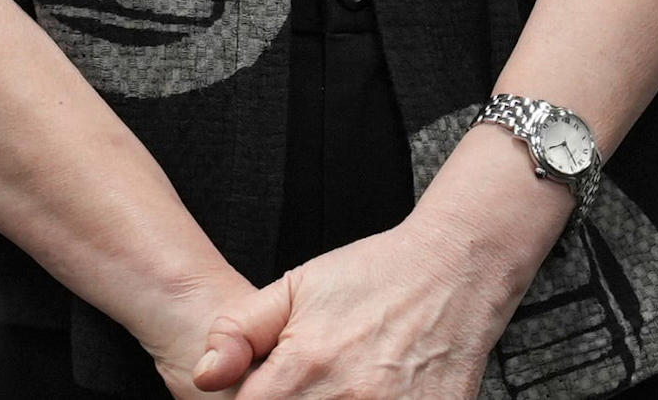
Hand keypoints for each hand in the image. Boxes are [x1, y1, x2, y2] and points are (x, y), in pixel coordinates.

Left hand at [193, 129, 571, 399]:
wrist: (454, 269)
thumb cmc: (374, 276)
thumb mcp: (296, 286)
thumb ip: (240, 331)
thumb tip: (203, 375)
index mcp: (303, 367)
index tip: (263, 390)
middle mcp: (344, 398)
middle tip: (302, 389)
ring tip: (331, 390)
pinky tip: (366, 395)